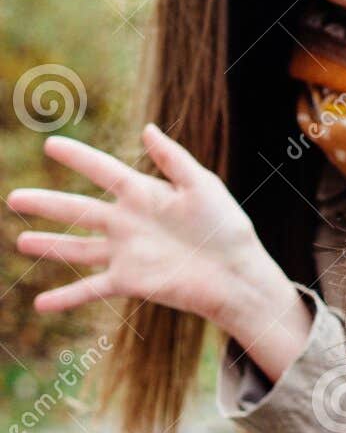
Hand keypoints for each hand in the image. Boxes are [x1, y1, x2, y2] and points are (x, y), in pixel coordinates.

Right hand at [7, 125, 311, 381]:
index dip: (78, 157)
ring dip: (49, 246)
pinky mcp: (129, 280)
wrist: (236, 272)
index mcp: (145, 194)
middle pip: (78, 210)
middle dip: (46, 203)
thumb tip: (147, 128)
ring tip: (19, 241)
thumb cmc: (225, 226)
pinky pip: (90, 289)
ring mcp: (126, 252)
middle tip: (13, 198)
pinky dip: (65, 297)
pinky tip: (40, 304)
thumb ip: (173, 159)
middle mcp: (128, 222)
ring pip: (77, 248)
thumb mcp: (202, 186)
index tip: (51, 144)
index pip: (104, 170)